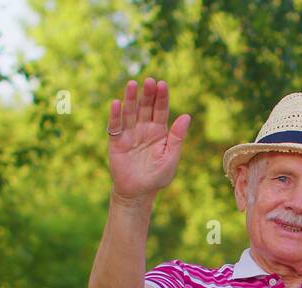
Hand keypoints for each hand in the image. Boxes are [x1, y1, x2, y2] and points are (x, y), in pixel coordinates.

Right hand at [106, 77, 191, 202]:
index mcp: (159, 131)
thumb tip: (187, 116)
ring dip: (131, 98)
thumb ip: (177, 137)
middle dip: (147, 94)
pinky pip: (115, 126)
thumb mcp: (171, 157)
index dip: (161, 97)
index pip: (161, 110)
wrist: (139, 193)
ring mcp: (130, 133)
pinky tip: (116, 103)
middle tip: (149, 81)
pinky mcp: (116, 141)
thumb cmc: (157, 176)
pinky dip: (115, 115)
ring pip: (130, 112)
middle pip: (146, 107)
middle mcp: (144, 129)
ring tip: (132, 84)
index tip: (162, 84)